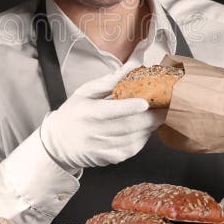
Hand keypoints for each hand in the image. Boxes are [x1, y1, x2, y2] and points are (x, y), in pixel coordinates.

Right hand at [39, 66, 165, 172]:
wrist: (58, 143)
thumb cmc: (74, 113)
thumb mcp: (86, 92)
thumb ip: (110, 80)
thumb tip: (133, 64)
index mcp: (87, 112)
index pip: (110, 111)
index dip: (129, 108)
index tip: (145, 103)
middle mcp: (93, 132)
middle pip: (127, 127)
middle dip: (150, 118)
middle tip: (165, 109)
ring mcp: (101, 148)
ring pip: (132, 140)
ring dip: (149, 129)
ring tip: (159, 117)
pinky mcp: (107, 159)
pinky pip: (130, 150)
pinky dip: (142, 140)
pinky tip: (145, 130)